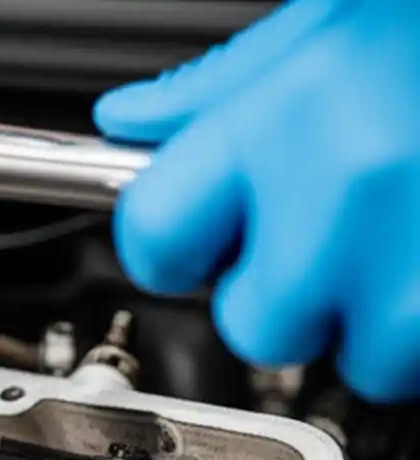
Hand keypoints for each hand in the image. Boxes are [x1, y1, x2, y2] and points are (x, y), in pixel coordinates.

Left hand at [94, 0, 419, 401]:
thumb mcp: (329, 24)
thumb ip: (222, 90)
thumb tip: (131, 125)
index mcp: (290, 115)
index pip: (155, 234)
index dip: (171, 247)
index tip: (194, 244)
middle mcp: (354, 190)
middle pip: (255, 323)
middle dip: (284, 295)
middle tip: (329, 241)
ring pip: (358, 362)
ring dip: (375, 322)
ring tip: (409, 242)